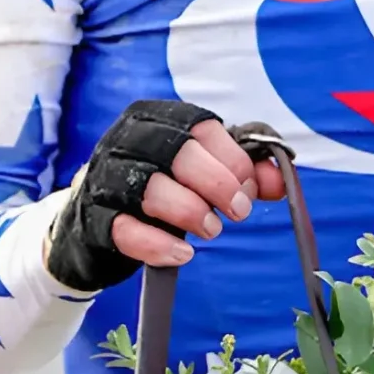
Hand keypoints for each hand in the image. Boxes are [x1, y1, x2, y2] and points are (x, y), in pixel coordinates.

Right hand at [44, 100, 284, 293]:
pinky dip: (159, 244)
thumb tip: (280, 181)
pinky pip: (125, 229)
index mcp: (155, 120)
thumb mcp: (199, 175)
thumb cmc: (158, 189)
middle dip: (218, 184)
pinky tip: (183, 253)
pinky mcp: (93, 219)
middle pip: (178, 152)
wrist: (94, 223)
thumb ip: (242, 174)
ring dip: (192, 212)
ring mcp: (104, 179)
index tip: (250, 188)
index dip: (234, 159)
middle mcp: (126, 142)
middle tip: (239, 212)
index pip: (202, 127)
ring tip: (211, 230)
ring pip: (152, 188)